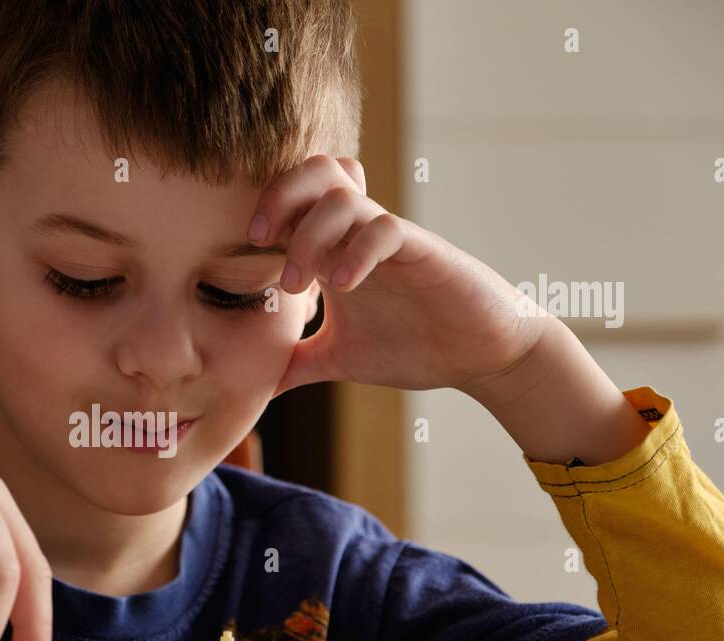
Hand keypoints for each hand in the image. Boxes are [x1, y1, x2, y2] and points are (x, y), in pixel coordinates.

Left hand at [249, 155, 546, 396]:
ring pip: (344, 196)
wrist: (479, 356)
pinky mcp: (423, 252)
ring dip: (309, 234)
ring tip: (296, 283)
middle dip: (280, 196)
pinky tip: (342, 287)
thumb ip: (297, 362)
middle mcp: (360, 235)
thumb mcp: (339, 357)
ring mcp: (392, 240)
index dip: (264, 210)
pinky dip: (357, 251)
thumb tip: (255, 385)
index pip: (295, 198)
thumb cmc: (413, 347)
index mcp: (336, 250)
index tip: (244, 252)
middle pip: (318, 171)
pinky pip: (386, 228)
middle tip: (260, 241)